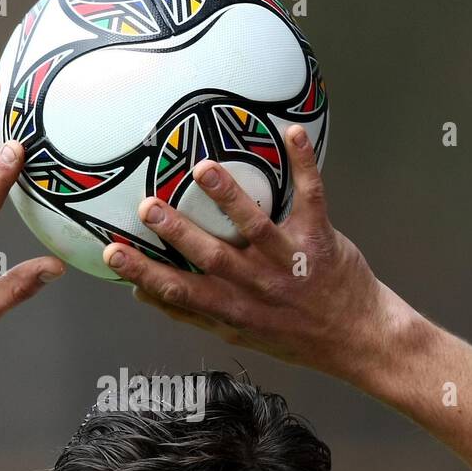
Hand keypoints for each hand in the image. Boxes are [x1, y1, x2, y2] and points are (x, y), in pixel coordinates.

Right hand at [103, 125, 399, 383]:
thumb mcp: (237, 335)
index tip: (113, 253)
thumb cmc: (293, 334)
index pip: (179, 291)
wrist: (358, 337)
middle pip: (211, 258)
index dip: (144, 273)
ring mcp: (289, 262)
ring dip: (229, 197)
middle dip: (178, 232)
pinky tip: (289, 133)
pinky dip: (303, 163)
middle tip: (147, 207)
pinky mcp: (320, 240)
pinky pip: (310, 196)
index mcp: (232, 310)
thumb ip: (193, 313)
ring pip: (256, 227)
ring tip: (203, 169)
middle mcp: (257, 287)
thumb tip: (142, 294)